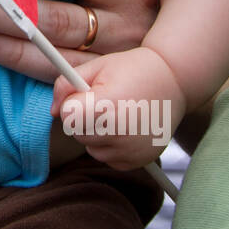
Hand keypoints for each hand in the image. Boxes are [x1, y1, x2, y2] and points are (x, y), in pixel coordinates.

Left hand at [50, 46, 184, 169]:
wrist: (175, 81)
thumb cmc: (133, 69)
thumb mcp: (97, 67)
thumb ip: (66, 84)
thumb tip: (53, 110)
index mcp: (107, 108)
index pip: (67, 117)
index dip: (70, 104)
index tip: (84, 94)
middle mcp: (120, 134)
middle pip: (77, 133)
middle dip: (82, 118)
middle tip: (103, 101)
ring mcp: (130, 151)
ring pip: (90, 147)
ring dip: (95, 133)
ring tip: (117, 113)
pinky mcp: (137, 162)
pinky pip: (107, 157)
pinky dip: (110, 145)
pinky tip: (126, 126)